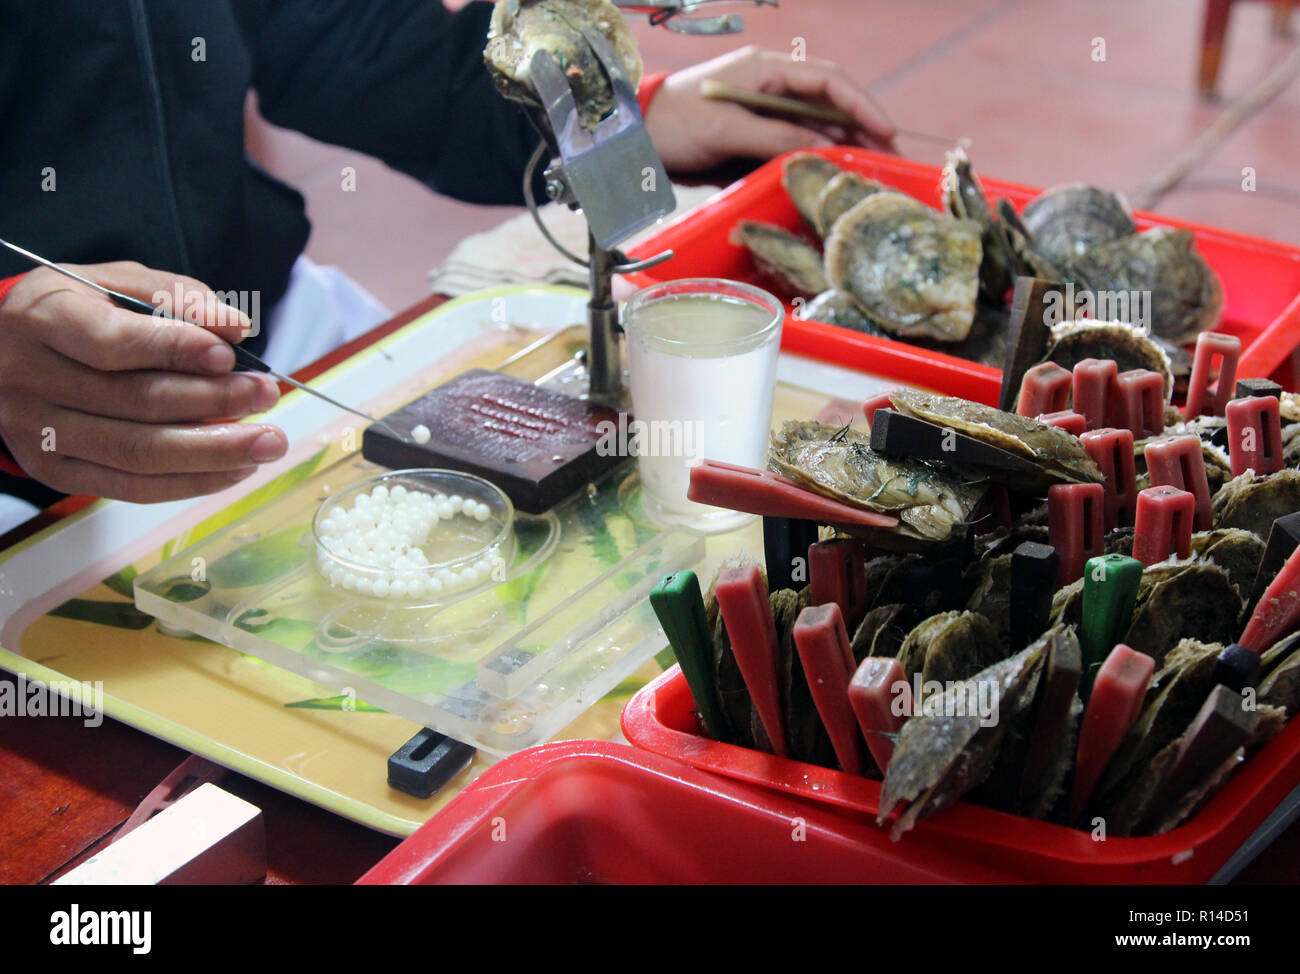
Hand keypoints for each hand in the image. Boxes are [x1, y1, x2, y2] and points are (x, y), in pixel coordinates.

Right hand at [0, 261, 284, 502]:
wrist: (5, 353)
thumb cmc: (78, 312)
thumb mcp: (117, 283)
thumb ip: (176, 296)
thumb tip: (234, 328)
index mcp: (44, 319)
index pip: (111, 342)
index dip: (175, 350)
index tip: (229, 356)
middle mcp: (31, 379)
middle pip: (133, 402)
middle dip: (213, 401)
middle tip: (266, 394)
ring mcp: (39, 432)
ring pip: (137, 453)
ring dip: (214, 451)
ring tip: (268, 442)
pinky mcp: (55, 472)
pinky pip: (131, 488)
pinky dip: (191, 482)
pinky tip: (236, 469)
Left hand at [643, 45, 896, 172]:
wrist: (633, 137)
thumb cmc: (674, 123)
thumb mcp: (725, 129)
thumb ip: (775, 136)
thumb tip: (823, 148)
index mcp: (765, 69)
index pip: (827, 80)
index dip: (861, 103)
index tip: (885, 130)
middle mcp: (769, 84)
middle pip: (828, 101)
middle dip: (861, 126)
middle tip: (888, 157)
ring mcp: (762, 108)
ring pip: (814, 123)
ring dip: (842, 143)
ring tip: (869, 168)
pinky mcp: (753, 132)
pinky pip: (794, 140)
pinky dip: (816, 154)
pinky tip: (832, 171)